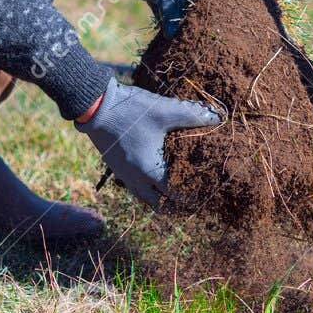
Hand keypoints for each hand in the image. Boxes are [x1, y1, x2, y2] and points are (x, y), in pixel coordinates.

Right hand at [75, 76, 221, 205]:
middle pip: (158, 204)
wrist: (95, 106)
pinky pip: (134, 187)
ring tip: (174, 195)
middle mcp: (136, 179)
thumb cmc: (131, 110)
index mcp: (150, 171)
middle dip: (174, 206)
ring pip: (144, 197)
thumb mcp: (165, 111)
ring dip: (159, 199)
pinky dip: (147, 189)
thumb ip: (193, 115)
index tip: (204, 198)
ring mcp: (123, 175)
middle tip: (191, 202)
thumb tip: (217, 117)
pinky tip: (154, 178)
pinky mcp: (116, 167)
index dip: (191, 199)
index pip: (175, 195)